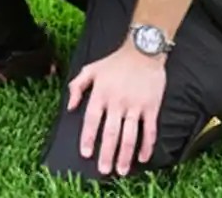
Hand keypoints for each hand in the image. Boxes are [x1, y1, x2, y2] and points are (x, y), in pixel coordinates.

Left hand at [67, 43, 167, 176]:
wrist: (143, 51)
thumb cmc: (114, 62)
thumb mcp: (89, 69)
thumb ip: (76, 87)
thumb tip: (70, 107)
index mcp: (101, 94)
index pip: (92, 121)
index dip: (88, 138)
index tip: (86, 154)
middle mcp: (117, 102)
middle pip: (111, 133)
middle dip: (107, 154)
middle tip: (104, 170)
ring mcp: (135, 106)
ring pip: (130, 136)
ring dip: (125, 155)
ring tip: (122, 170)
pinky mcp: (151, 107)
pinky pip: (149, 130)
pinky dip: (147, 145)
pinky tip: (142, 157)